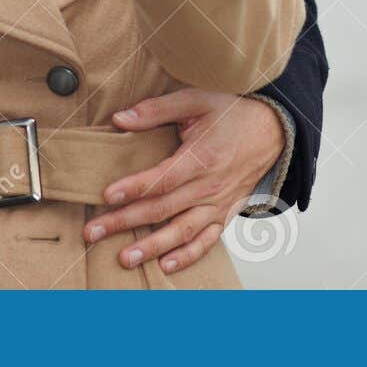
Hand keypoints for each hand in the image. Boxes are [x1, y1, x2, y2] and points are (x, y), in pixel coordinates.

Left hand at [82, 88, 284, 274]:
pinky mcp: (225, 214)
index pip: (163, 178)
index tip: (107, 195)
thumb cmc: (233, 112)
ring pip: (182, 231)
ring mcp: (218, 204)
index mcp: (201, 157)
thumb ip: (156, 109)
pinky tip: (165, 265)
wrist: (272, 130)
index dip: (134, 187)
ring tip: (124, 258)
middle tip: (94, 232)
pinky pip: (206, 241)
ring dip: (152, 247)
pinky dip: (187, 256)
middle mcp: (209, 186)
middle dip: (125, 222)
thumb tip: (119, 118)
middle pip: (162, 209)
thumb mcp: (196, 100)